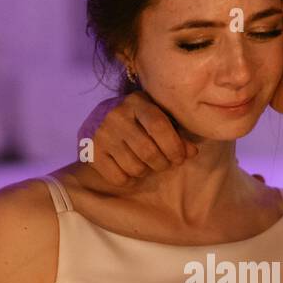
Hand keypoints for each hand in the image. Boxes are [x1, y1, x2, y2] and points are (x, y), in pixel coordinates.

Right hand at [76, 90, 197, 185]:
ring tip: (146, 164)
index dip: (175, 147)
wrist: (96, 119)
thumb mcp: (157, 117)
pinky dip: (129, 179)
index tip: (180, 157)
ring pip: (135, 168)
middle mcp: (116, 116)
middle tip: (165, 164)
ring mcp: (101, 134)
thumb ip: (175, 133)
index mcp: (136, 102)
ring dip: (146, 172)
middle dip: (163, 164)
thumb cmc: (137, 120)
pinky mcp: (91, 152)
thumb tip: (191, 152)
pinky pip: (118, 178)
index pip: (159, 127)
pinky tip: (129, 169)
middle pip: (148, 152)